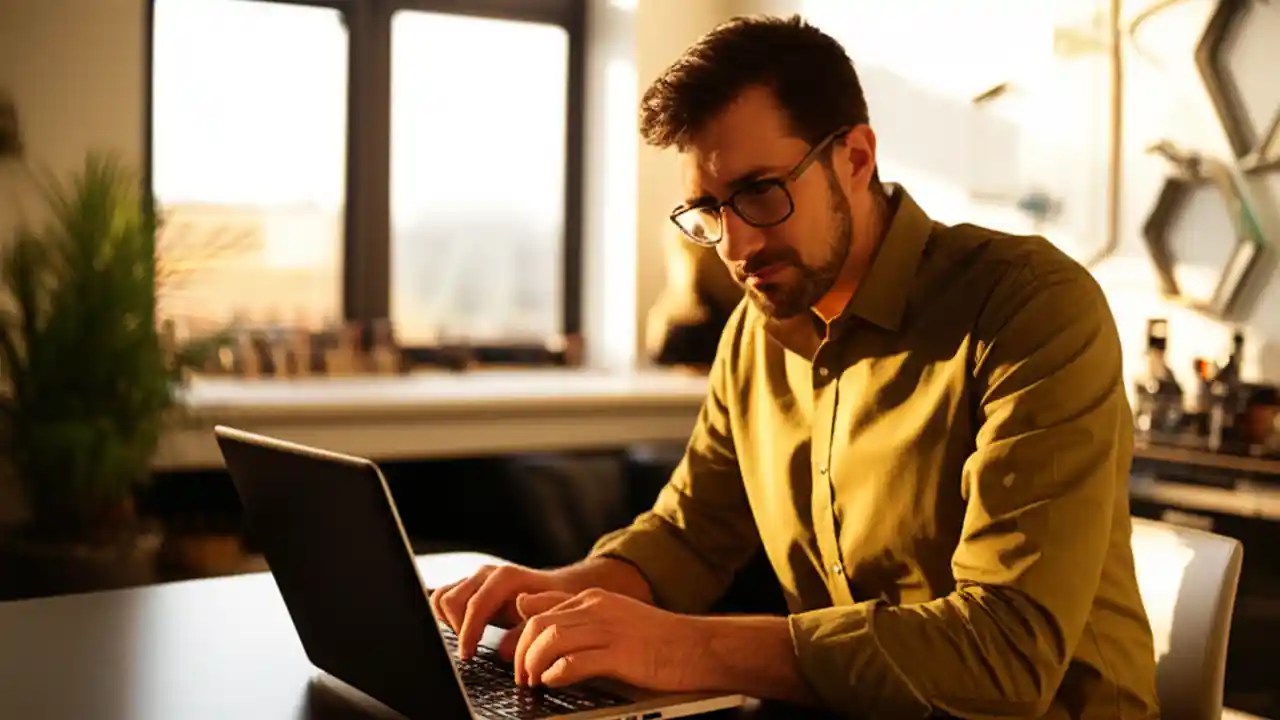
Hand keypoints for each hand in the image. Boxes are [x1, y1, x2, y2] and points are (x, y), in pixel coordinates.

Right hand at [430, 563, 575, 660]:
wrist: (554, 589)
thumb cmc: (550, 605)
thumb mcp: (545, 619)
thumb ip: (524, 633)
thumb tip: (502, 650)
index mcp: (505, 578)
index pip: (474, 606)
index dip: (467, 633)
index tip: (468, 655)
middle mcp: (486, 574)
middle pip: (451, 600)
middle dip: (457, 628)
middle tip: (471, 649)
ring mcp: (475, 578)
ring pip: (442, 597)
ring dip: (449, 621)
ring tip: (467, 638)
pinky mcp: (467, 585)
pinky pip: (443, 597)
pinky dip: (445, 616)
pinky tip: (463, 630)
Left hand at [512, 588, 703, 691]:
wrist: (698, 647)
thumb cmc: (656, 640)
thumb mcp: (610, 619)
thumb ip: (574, 616)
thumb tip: (525, 609)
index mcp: (593, 598)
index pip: (539, 609)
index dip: (520, 637)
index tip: (518, 659)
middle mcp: (597, 608)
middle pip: (538, 624)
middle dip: (521, 653)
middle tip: (522, 676)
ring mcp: (609, 630)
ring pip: (551, 639)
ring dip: (534, 664)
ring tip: (534, 682)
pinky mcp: (621, 655)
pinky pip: (575, 661)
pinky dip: (556, 673)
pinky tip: (553, 682)